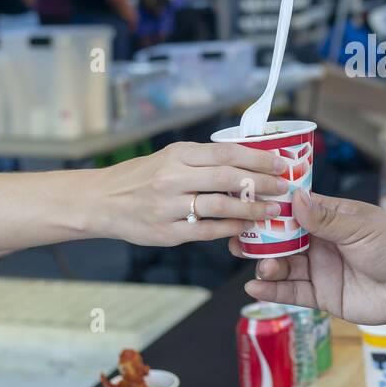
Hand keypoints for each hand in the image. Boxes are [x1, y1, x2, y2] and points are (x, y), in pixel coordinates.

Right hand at [93, 141, 291, 246]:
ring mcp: (168, 207)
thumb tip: (248, 161)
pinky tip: (246, 227)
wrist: (101, 200)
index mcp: (177, 154)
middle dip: (262, 184)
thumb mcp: (169, 158)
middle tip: (284, 188)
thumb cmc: (142, 177)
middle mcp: (173, 178)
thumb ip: (203, 160)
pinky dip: (230, 229)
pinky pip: (206, 231)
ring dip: (252, 209)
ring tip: (273, 211)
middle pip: (228, 179)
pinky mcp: (166, 232)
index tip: (281, 164)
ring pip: (220, 207)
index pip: (226, 153)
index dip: (258, 159)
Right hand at [238, 191, 385, 325]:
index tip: (246, 207)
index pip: (293, 210)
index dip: (270, 210)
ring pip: (284, 267)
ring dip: (266, 266)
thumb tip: (294, 199)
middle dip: (260, 241)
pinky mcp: (324, 296)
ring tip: (260, 267)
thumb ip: (326, 219)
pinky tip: (255, 288)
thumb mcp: (360, 228)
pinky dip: (273, 291)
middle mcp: (321, 242)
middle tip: (240, 240)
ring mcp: (321, 269)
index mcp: (330, 217)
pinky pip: (293, 292)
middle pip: (281, 240)